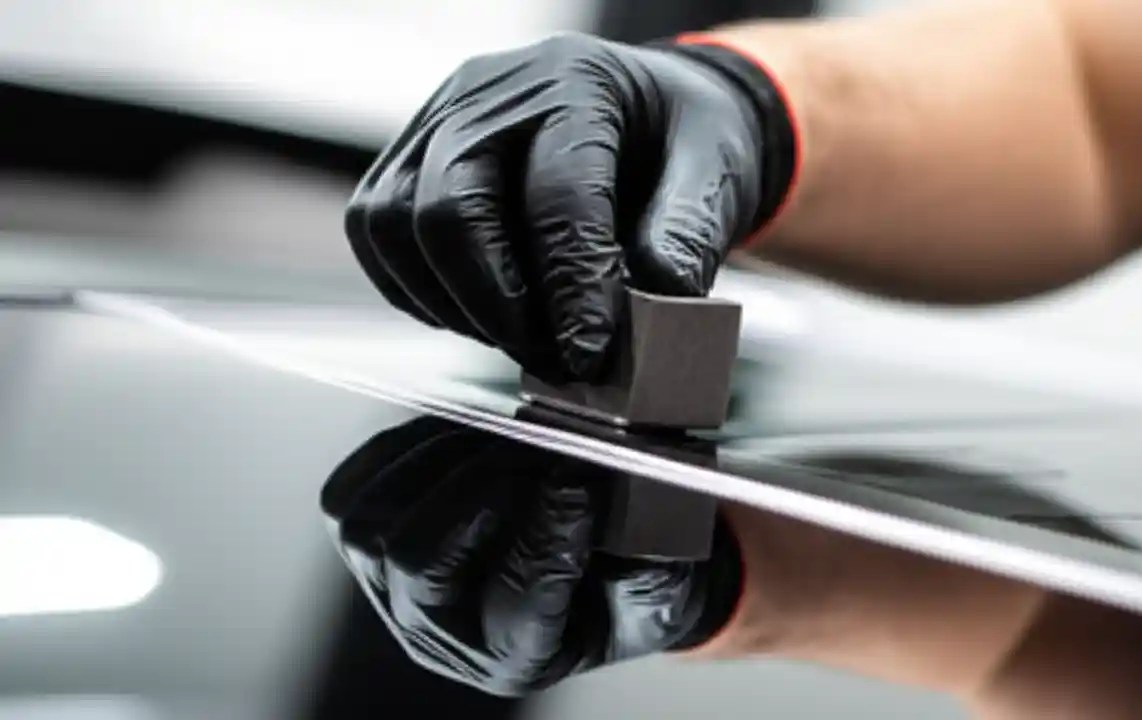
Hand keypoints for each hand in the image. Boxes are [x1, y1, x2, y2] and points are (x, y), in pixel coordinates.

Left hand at [320, 416, 741, 696]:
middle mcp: (445, 635)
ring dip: (442, 466)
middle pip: (421, 562)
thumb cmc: (619, 582)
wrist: (588, 575)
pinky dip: (402, 453)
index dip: (549, 530)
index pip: (516, 600)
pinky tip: (458, 440)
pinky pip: (354, 492)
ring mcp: (395, 592)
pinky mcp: (369, 543)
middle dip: (485, 489)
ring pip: (375, 526)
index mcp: (520, 656)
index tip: (581, 478)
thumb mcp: (658, 578)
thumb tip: (597, 478)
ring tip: (504, 444)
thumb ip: (641, 544)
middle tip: (541, 452)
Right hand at [344, 33, 795, 380]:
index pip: (554, 195)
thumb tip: (657, 300)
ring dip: (455, 305)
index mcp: (574, 83)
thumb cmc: (681, 136)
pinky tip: (481, 316)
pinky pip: (378, 235)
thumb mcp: (718, 168)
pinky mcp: (407, 159)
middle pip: (449, 210)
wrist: (650, 110)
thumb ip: (689, 233)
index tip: (588, 352)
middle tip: (553, 360)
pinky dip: (421, 292)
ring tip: (521, 342)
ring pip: (395, 226)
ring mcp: (436, 122)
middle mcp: (489, 93)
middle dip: (497, 307)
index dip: (569, 285)